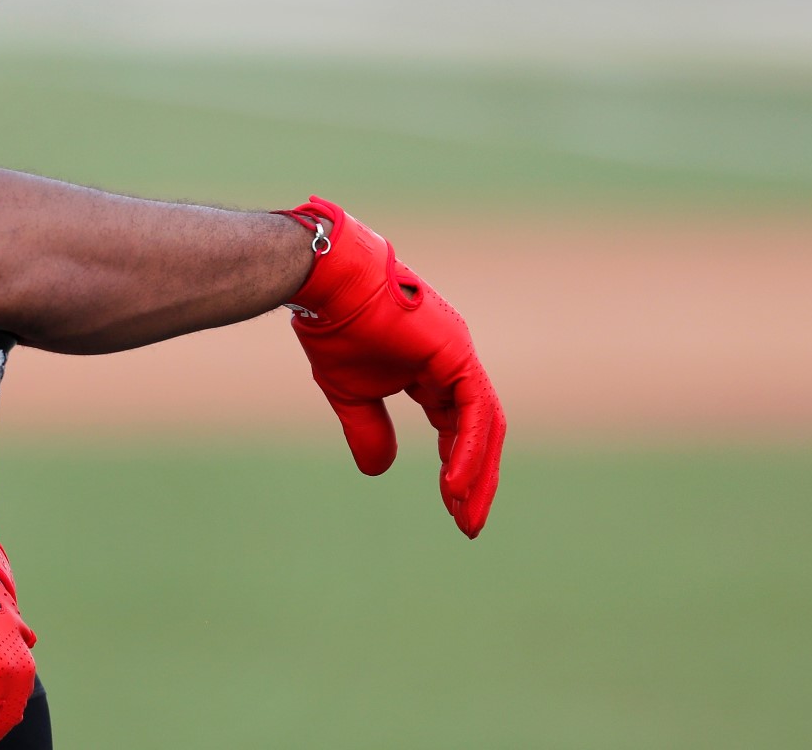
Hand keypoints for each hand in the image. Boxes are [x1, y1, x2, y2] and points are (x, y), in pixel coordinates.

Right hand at [277, 196, 506, 537]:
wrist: (327, 287)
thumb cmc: (334, 329)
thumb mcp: (351, 394)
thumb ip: (370, 430)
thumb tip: (380, 471)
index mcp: (433, 369)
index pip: (457, 424)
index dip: (457, 465)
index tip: (450, 506)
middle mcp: (455, 362)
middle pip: (479, 430)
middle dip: (476, 480)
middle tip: (467, 524)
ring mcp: (460, 356)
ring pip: (484, 425)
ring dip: (477, 474)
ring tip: (464, 515)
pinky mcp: (457, 355)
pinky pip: (474, 412)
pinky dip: (467, 450)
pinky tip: (453, 483)